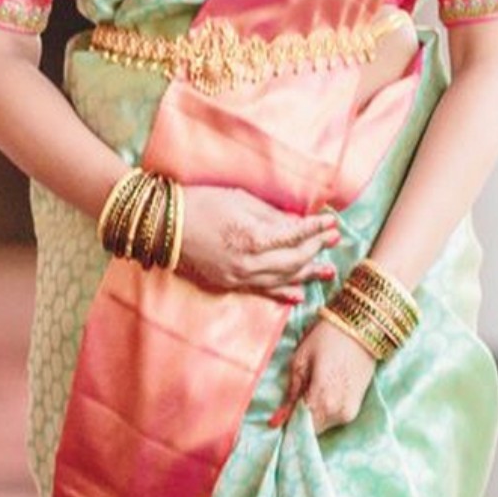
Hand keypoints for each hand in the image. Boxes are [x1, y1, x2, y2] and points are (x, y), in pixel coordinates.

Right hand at [170, 185, 337, 296]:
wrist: (162, 226)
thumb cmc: (200, 204)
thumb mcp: (240, 200)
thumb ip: (272, 216)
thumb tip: (297, 222)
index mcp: (254, 237)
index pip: (297, 235)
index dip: (317, 229)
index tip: (334, 223)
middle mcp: (250, 262)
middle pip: (295, 260)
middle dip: (317, 249)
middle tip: (335, 240)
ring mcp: (239, 276)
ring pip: (284, 279)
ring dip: (309, 274)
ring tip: (328, 271)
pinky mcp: (229, 284)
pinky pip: (263, 291)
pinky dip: (283, 293)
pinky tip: (299, 296)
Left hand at [275, 318, 379, 431]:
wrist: (363, 329)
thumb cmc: (327, 339)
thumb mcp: (300, 361)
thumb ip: (290, 395)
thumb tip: (275, 422)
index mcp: (321, 400)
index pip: (297, 426)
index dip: (285, 424)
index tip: (275, 420)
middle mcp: (337, 412)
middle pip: (309, 429)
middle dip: (297, 421)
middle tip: (289, 405)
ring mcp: (349, 413)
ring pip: (321, 426)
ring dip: (310, 417)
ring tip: (306, 395)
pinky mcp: (355, 410)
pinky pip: (332, 420)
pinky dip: (323, 413)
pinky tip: (320, 395)